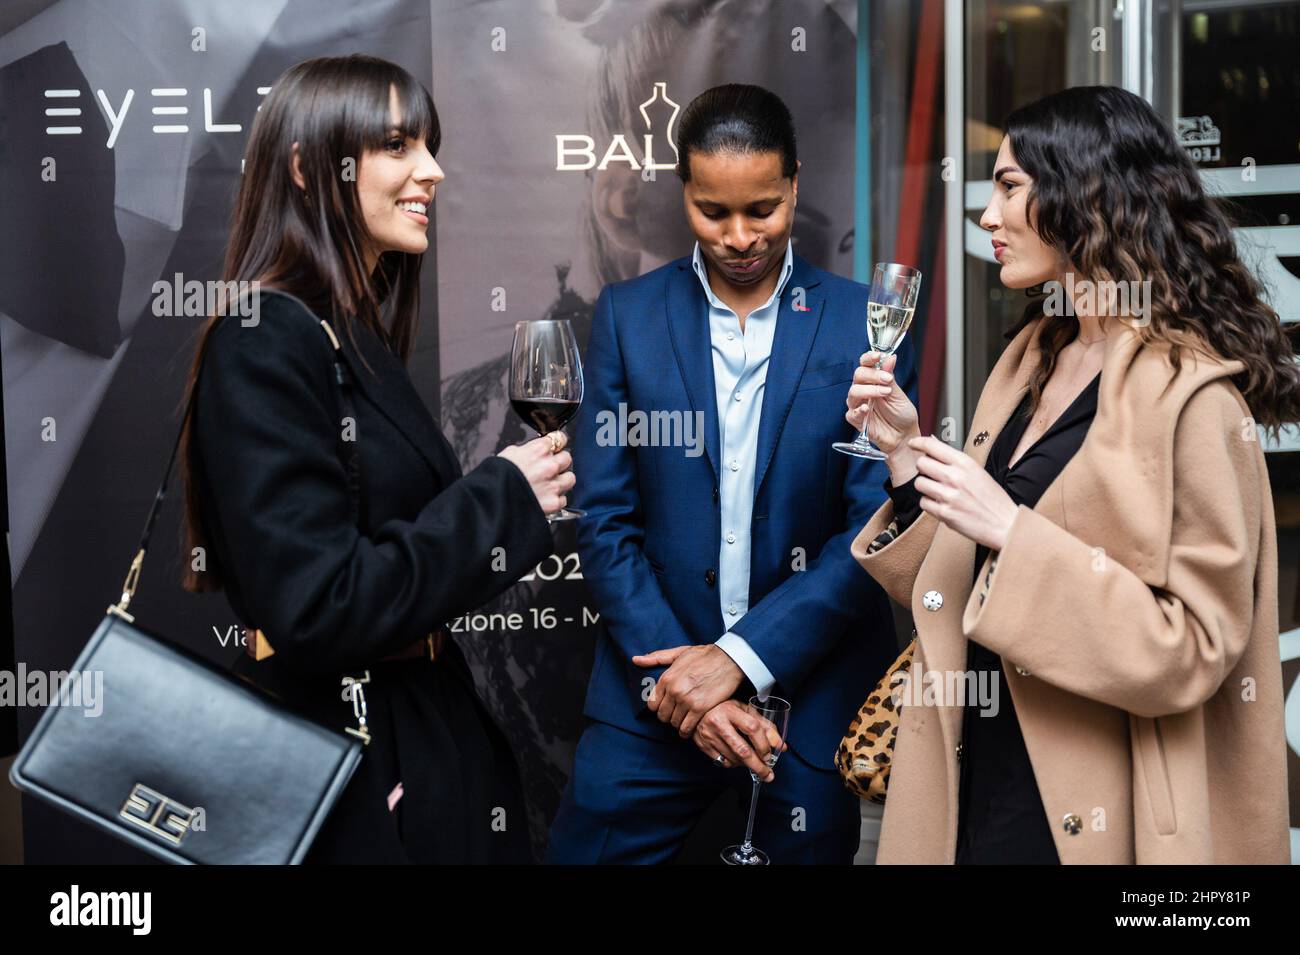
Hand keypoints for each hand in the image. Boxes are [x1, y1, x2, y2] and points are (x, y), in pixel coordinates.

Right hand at [497, 432, 574, 515]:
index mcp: (539, 449)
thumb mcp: (509, 453)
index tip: (556, 446)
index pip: (560, 438)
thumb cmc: (497, 476)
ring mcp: (554, 484)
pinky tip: (546, 498)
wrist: (493, 499)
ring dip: (563, 480)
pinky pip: (563, 499)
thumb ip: (526, 451)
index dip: (557, 443)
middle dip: (560, 462)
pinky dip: (556, 499)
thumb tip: (530, 452)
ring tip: (552, 484)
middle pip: (567, 458)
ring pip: (570, 478)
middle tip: (551, 467)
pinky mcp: (553, 502)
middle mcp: (550, 465)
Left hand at [633, 644, 743, 736]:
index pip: (652, 704)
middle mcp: (674, 690)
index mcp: (667, 678)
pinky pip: (687, 727)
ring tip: (685, 719)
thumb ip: (656, 658)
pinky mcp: (700, 708)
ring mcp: (687, 701)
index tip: (666, 707)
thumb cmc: (705, 655)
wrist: (729, 659)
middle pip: (662, 716)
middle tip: (676, 714)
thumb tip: (636, 660)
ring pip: (674, 723)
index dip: (659, 707)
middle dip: (668, 716)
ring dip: (679, 723)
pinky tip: (690, 727)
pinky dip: (687, 731)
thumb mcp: (679, 652)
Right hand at [691, 700, 784, 779]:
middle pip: (743, 750)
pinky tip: (738, 759)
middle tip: (768, 774)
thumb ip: (764, 726)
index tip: (770, 755)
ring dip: (747, 765)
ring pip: (734, 759)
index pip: (752, 728)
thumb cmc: (725, 708)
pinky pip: (723, 762)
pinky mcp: (703, 746)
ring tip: (754, 763)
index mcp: (731, 710)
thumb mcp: (745, 710)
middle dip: (758, 766)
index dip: (764, 744)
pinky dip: (734, 764)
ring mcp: (709, 736)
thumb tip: (781, 746)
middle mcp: (718, 723)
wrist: (697, 710)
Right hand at [845, 351, 920, 481]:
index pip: (864, 364)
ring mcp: (858, 405)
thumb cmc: (902, 415)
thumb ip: (890, 377)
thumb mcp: (899, 394)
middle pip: (858, 375)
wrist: (904, 436)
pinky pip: (852, 413)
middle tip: (887, 380)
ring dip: (869, 390)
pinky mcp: (856, 420)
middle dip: (873, 375)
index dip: (869, 358)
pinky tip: (868, 409)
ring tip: (885, 393)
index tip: (878, 356)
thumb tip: (890, 357)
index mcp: (873, 381)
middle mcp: (863, 391)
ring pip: (853, 392)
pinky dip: (859, 410)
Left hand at [907, 435, 1019, 550]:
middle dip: (924, 469)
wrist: (1005, 525)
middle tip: (932, 474)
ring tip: (939, 492)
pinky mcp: (944, 513)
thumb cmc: (993, 500)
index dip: (918, 443)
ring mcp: (948, 495)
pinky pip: (923, 503)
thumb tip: (934, 446)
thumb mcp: (977, 472)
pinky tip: (942, 505)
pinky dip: (929, 504)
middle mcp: (955, 477)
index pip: (932, 446)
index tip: (913, 444)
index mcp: (965, 463)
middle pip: (921, 464)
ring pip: (919, 483)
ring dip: (926, 487)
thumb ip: (955, 461)